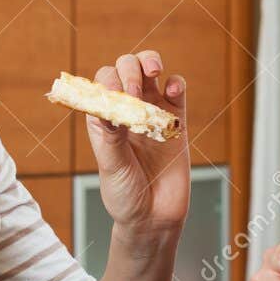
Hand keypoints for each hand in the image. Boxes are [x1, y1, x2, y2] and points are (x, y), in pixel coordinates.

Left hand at [87, 50, 190, 235]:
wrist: (153, 218)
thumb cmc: (124, 195)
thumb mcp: (111, 166)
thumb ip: (112, 136)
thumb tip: (109, 105)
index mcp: (104, 119)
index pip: (102, 83)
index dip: (108, 82)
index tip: (115, 98)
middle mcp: (127, 111)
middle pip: (125, 69)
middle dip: (128, 70)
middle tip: (133, 92)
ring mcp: (152, 113)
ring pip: (150, 72)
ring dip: (150, 62)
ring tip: (153, 71)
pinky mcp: (176, 122)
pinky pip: (177, 91)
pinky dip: (175, 83)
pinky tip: (171, 91)